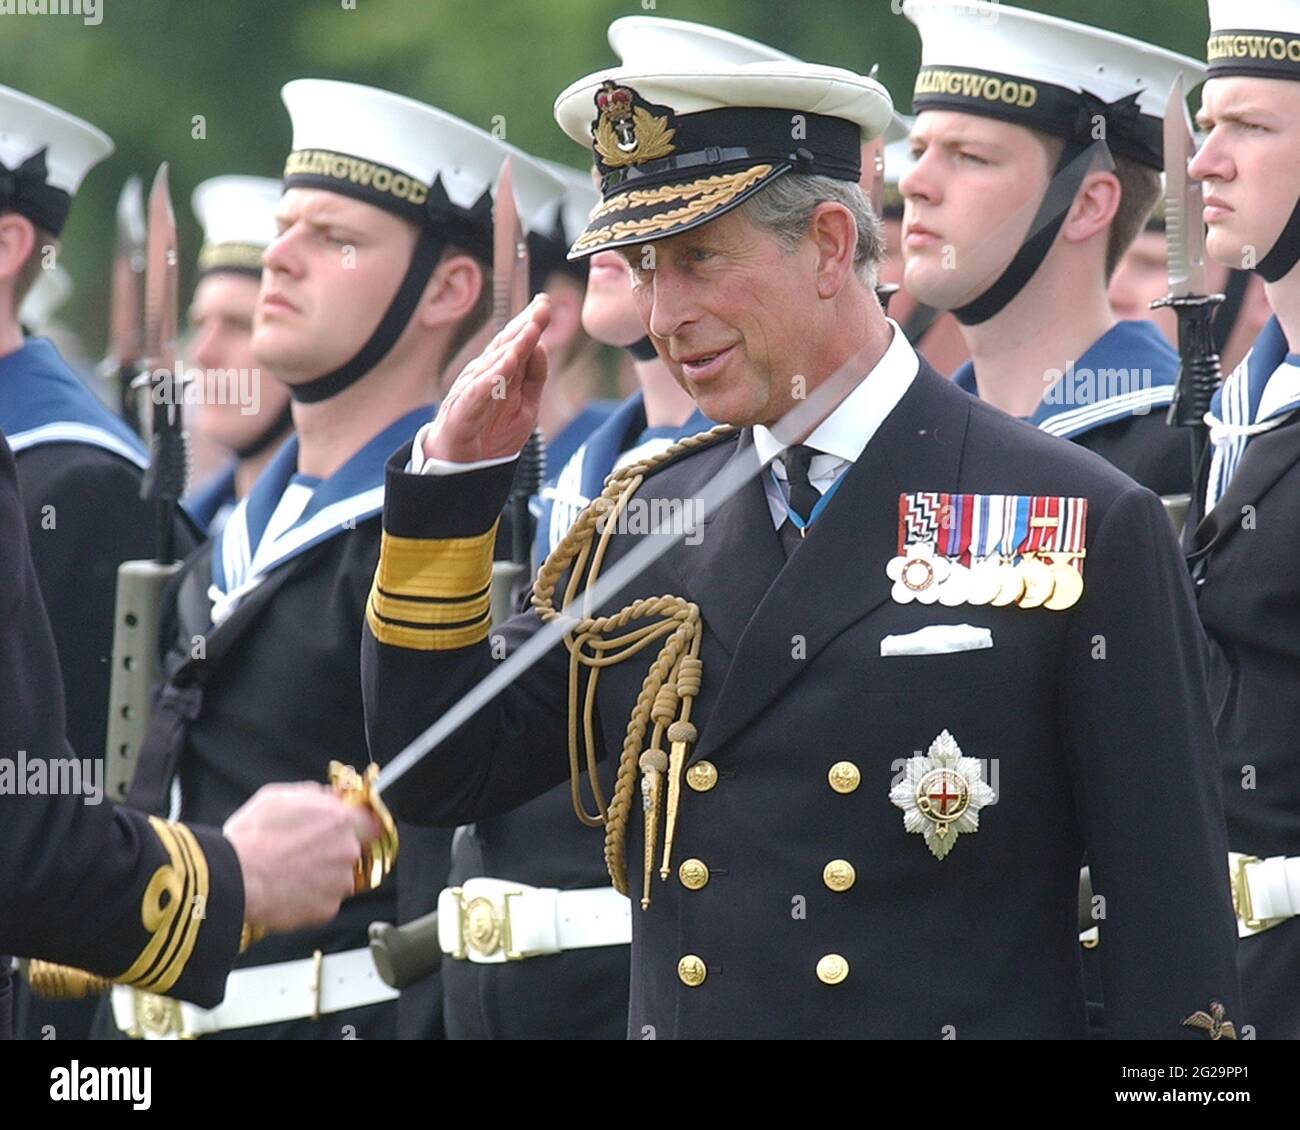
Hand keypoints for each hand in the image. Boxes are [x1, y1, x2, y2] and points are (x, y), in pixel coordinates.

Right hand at [223, 783, 380, 932]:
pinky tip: (288, 890)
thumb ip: (313, 794)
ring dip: (324, 876)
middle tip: (305, 853)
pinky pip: (325, 901)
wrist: (232, 880)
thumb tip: (328, 796)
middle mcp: (346, 851)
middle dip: (334, 851)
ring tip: (292, 874)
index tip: (353, 829)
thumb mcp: (279, 797)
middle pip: (353, 851)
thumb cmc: (252, 837)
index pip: (373, 822)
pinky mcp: (327, 910)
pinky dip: (311, 898)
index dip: (361, 826)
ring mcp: (339, 883)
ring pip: (340, 878)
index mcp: (339, 820)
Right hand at [422, 294, 550, 462]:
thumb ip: (534, 377)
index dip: (530, 322)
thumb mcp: (526, 405)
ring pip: (494, 363)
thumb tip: (542, 345)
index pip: (515, 342)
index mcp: (499, 372)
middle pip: (505, 345)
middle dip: (524, 326)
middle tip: (541, 307)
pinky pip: (479, 391)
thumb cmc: (491, 432)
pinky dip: (493, 377)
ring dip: (513, 345)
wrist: (463, 467)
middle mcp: (484, 375)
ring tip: (531, 330)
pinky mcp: (463, 410)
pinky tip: (508, 364)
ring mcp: (472, 390)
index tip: (545, 303)